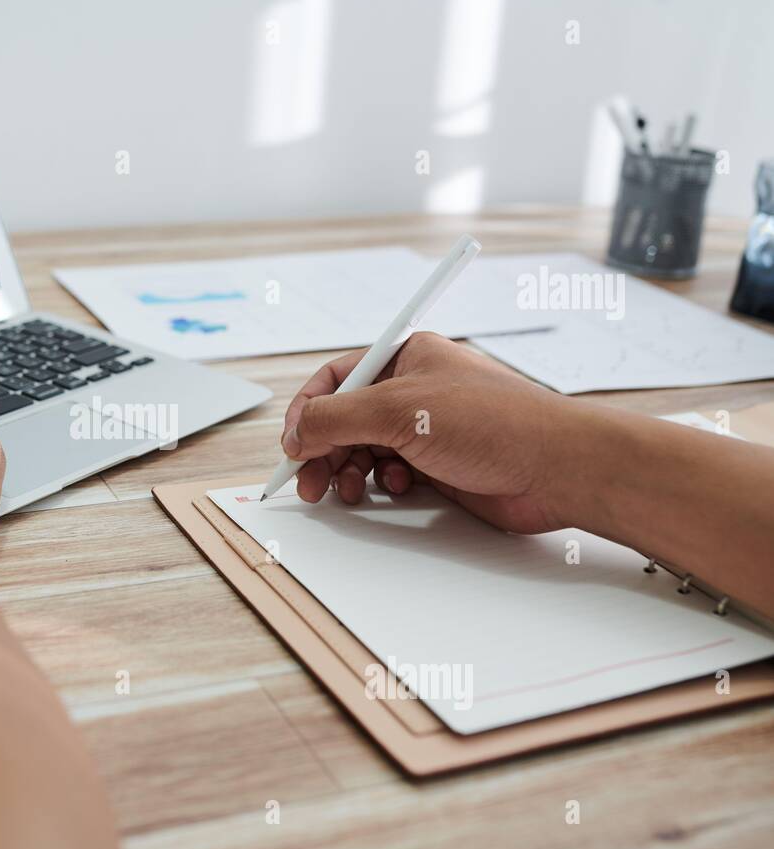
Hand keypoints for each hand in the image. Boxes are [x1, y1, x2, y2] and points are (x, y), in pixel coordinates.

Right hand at [281, 332, 580, 533]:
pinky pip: (390, 475)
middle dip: (322, 450)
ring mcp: (427, 430)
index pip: (337, 378)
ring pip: (365, 451)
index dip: (308, 410)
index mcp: (406, 357)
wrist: (556, 467)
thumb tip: (295, 431)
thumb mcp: (398, 410)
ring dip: (348, 471)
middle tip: (307, 481)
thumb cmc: (495, 422)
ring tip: (345, 490)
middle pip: (346, 419)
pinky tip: (392, 489)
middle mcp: (415, 391)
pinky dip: (380, 486)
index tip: (292, 443)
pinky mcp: (440, 466)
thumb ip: (335, 418)